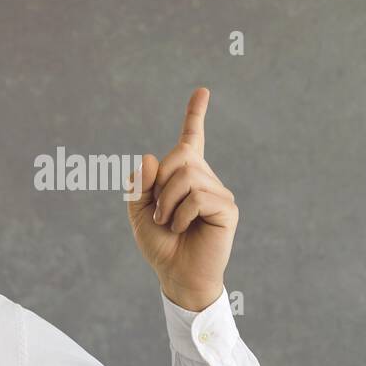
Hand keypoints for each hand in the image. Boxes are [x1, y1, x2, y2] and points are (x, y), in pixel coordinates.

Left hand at [125, 87, 238, 311]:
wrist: (176, 275)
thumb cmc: (160, 244)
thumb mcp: (138, 212)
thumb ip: (139, 184)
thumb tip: (151, 157)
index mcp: (185, 175)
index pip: (192, 138)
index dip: (196, 114)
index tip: (202, 90)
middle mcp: (205, 178)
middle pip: (180, 156)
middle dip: (159, 183)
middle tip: (158, 212)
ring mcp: (218, 192)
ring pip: (187, 176)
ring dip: (167, 203)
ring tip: (168, 223)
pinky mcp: (227, 208)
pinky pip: (198, 197)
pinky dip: (180, 214)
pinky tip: (182, 228)